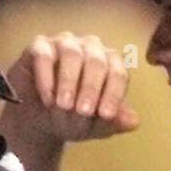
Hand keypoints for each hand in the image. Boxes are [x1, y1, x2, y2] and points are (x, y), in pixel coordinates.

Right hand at [0, 33, 139, 143]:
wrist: (36, 120)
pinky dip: (46, 78)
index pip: (118, 73)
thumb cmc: (70, 117)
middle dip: (91, 88)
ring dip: (69, 81)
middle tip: (83, 112)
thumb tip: (134, 122)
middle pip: (97, 61)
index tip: (106, 115)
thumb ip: (113, 122)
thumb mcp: (93, 126)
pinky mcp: (39, 47)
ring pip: (72, 54)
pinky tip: (47, 99)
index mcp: (110, 63)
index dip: (114, 94)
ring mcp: (65, 44)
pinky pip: (44, 56)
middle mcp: (90, 48)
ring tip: (64, 105)